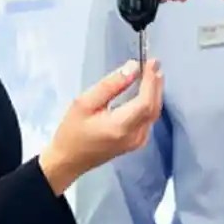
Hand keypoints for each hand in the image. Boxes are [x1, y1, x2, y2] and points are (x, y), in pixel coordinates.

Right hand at [38, 58, 163, 194]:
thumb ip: (110, 85)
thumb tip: (133, 67)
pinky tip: (146, 91)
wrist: (68, 161)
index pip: (145, 102)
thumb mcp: (84, 102)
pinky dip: (150, 102)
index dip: (150, 81)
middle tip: (154, 63)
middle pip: (153, 107)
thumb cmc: (72, 131)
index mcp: (120, 127)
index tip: (151, 62)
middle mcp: (134, 136)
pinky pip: (149, 119)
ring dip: (155, 92)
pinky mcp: (137, 143)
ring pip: (154, 113)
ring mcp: (137, 142)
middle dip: (155, 84)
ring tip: (152, 72)